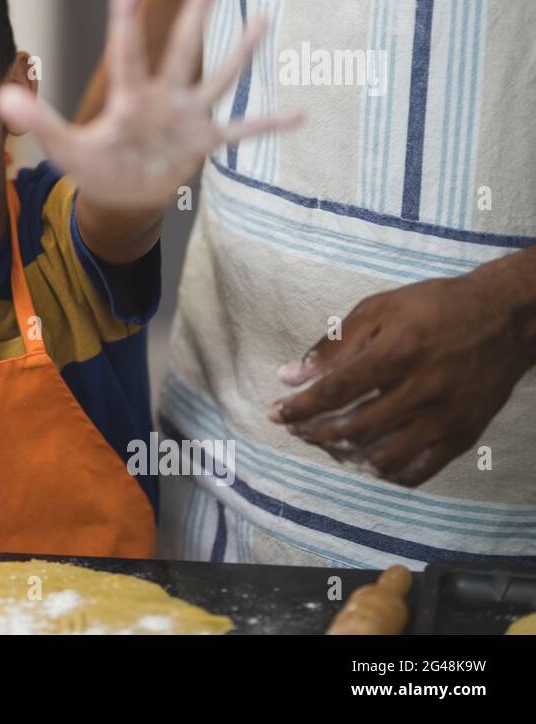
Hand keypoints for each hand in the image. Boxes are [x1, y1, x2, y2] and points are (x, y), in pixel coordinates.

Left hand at [0, 0, 301, 209]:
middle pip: (181, 52)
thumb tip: (0, 98)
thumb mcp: (64, 148)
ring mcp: (188, 118)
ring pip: (218, 79)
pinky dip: (267, 125)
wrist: (122, 195)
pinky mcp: (205, 143)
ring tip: (262, 17)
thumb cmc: (95, 165)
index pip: (128, 54)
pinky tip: (300, 113)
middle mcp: (163, 98)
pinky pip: (241, 132)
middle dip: (195, 17)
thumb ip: (39, 122)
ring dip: (239, 53)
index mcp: (129, 97)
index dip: (126, 22)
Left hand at [270, 266, 535, 485]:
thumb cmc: (434, 307)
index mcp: (400, 352)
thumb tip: (290, 375)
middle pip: (355, 428)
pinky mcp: (463, 436)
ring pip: (383, 458)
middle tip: (296, 428)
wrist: (505, 318)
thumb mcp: (379, 309)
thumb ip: (334, 344)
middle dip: (315, 433)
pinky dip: (384, 473)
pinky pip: (417, 472)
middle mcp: (424, 390)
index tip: (275, 413)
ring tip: (327, 443)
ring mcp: (446, 418)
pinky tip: (366, 460)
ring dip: (345, 456)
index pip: (337, 390)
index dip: (301, 406)